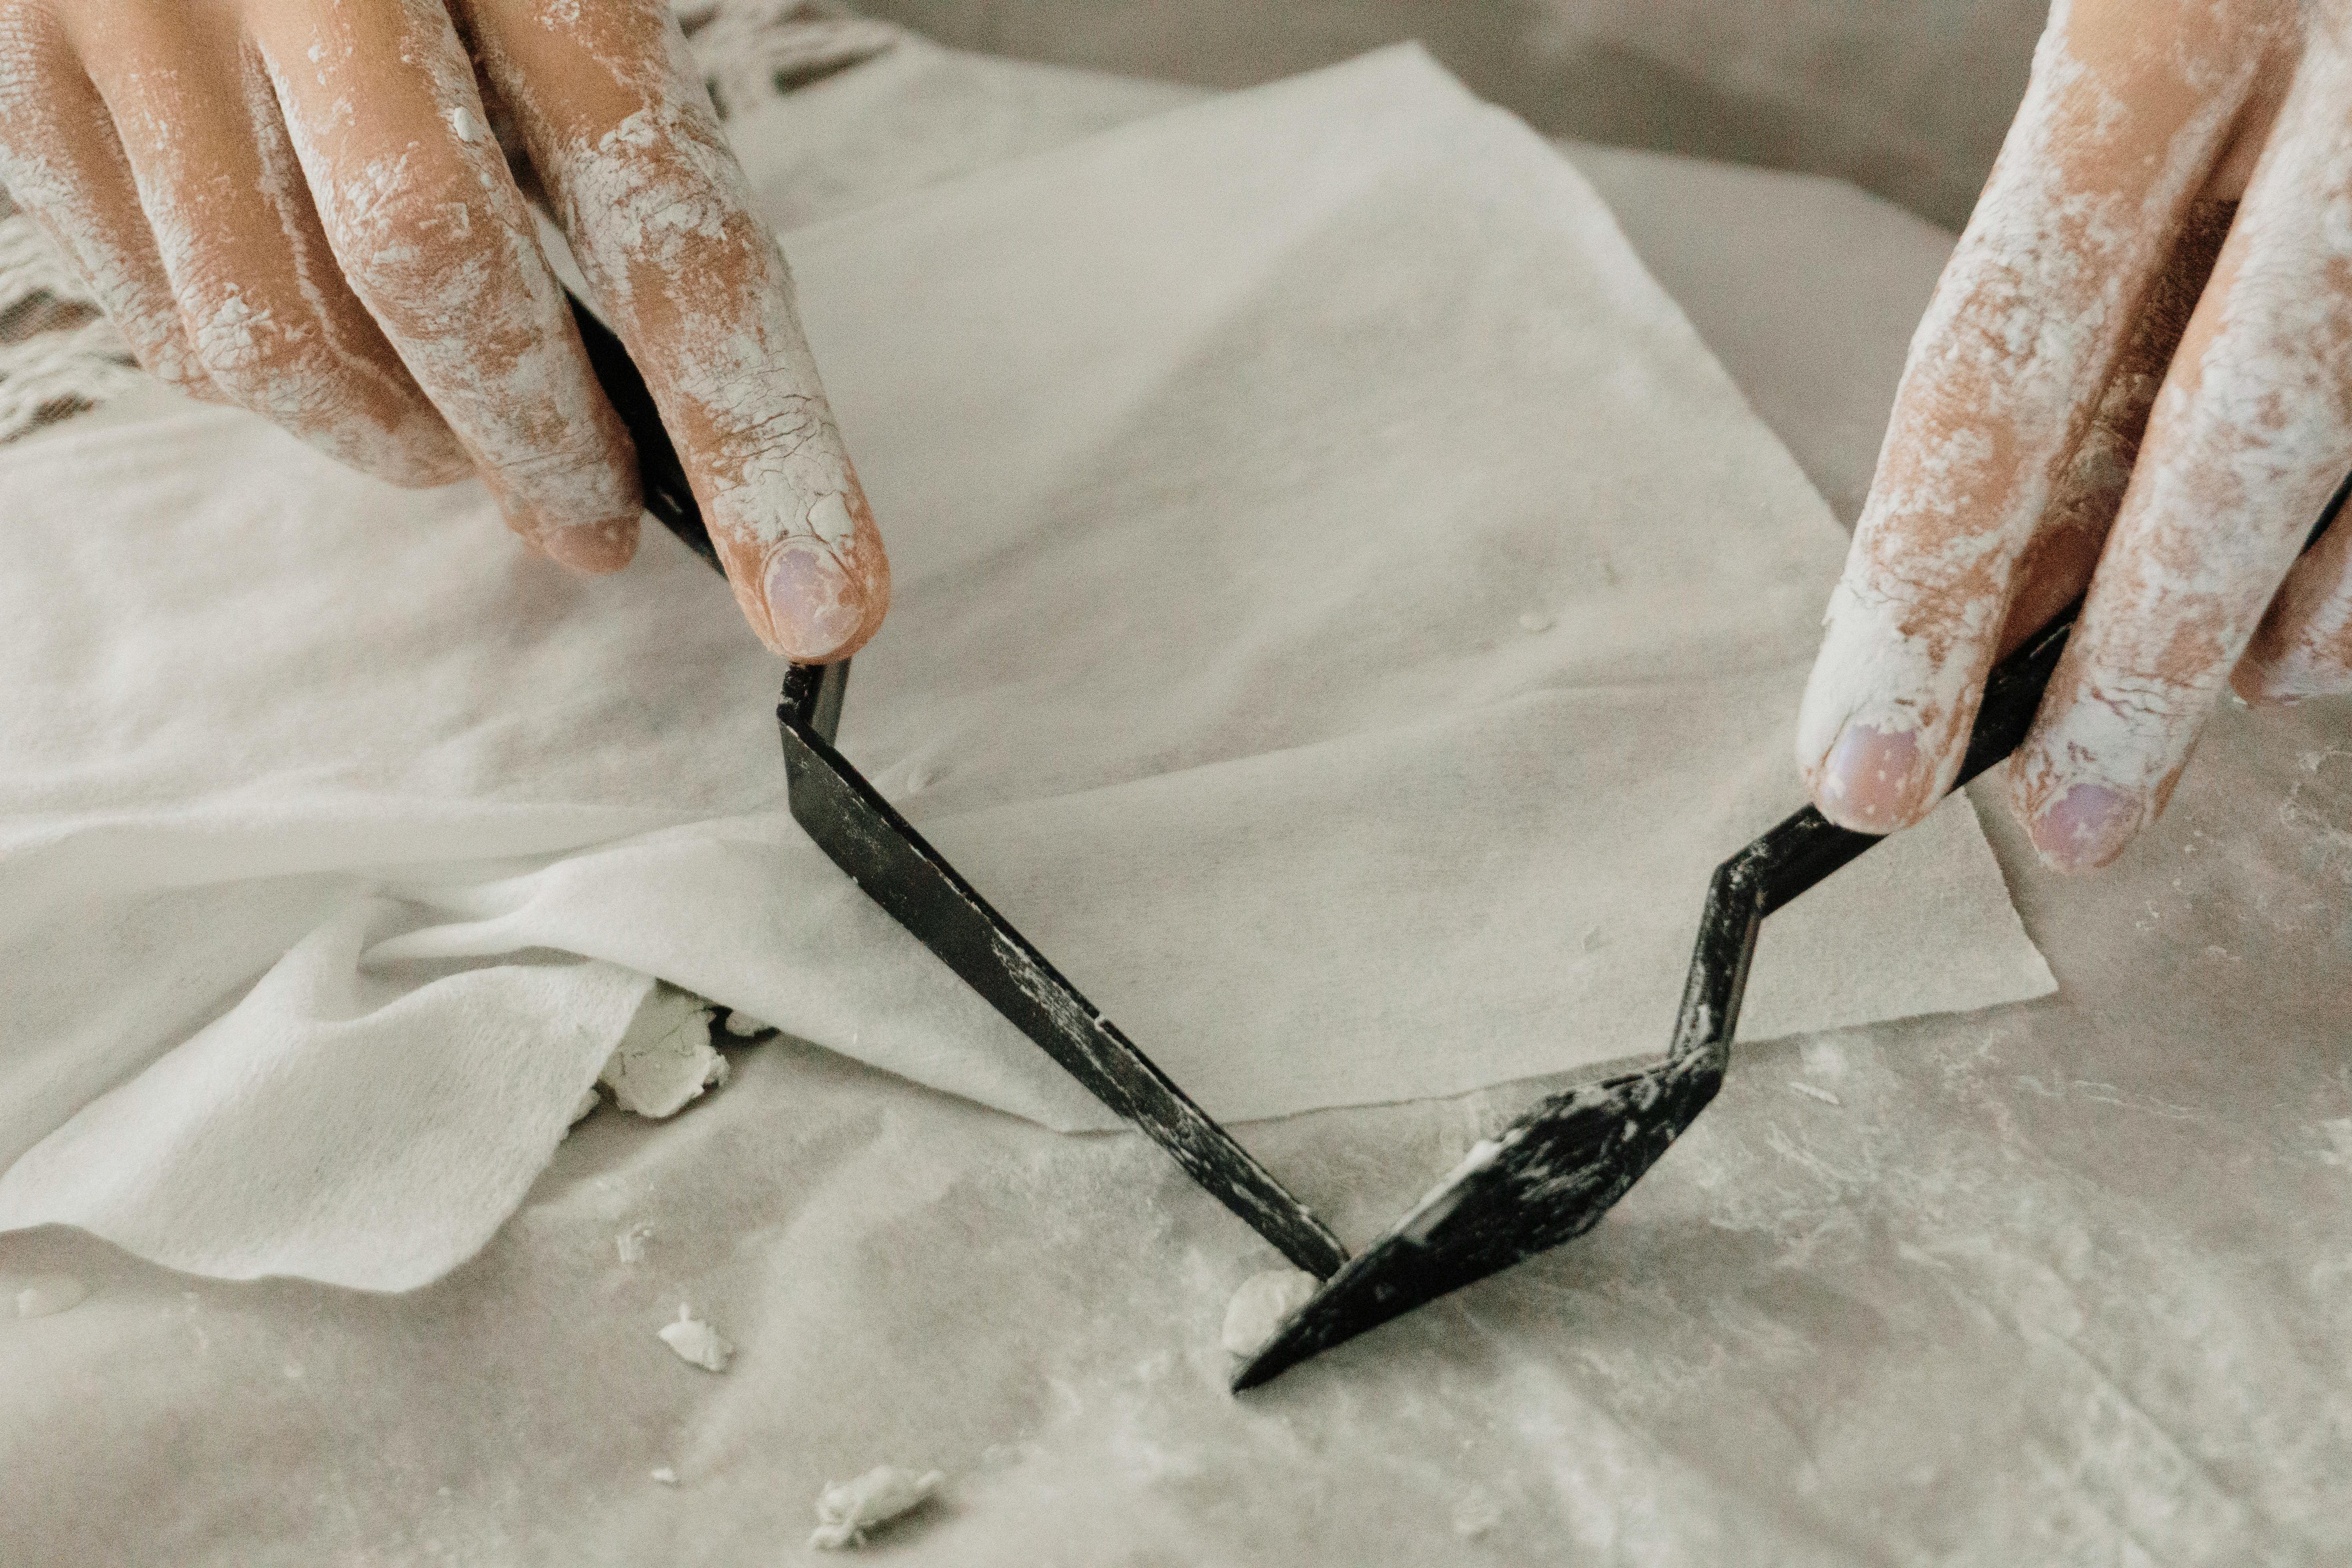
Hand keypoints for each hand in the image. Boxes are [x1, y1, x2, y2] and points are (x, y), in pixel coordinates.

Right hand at [0, 0, 887, 659]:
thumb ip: (603, 114)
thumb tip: (671, 368)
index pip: (669, 226)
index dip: (758, 434)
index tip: (829, 603)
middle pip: (443, 281)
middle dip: (541, 447)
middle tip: (591, 525)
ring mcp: (130, 11)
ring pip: (271, 334)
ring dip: (393, 434)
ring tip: (456, 442)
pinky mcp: (15, 69)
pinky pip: (150, 308)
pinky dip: (259, 377)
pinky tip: (328, 355)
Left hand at [1795, 0, 2350, 867]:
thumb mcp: (2130, 91)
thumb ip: (2070, 315)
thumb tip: (1993, 595)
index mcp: (2169, 13)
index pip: (2002, 354)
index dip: (1925, 580)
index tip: (1863, 757)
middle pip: (2230, 430)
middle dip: (2138, 659)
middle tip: (2064, 824)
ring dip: (2264, 620)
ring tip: (2175, 720)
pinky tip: (2304, 630)